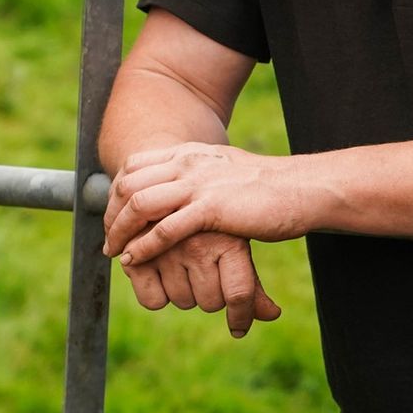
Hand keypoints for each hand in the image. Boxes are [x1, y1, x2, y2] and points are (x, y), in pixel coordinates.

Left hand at [103, 142, 308, 263]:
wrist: (303, 189)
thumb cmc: (271, 186)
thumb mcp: (227, 170)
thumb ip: (203, 173)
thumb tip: (188, 184)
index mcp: (191, 152)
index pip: (136, 166)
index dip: (117, 193)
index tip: (113, 217)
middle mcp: (189, 162)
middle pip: (130, 184)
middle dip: (111, 214)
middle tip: (108, 240)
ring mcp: (199, 183)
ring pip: (140, 204)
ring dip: (120, 230)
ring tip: (116, 252)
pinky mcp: (211, 208)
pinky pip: (164, 229)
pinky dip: (144, 246)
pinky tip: (136, 260)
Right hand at [118, 230, 283, 337]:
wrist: (168, 196)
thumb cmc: (212, 228)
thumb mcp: (236, 247)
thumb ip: (252, 285)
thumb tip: (273, 315)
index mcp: (229, 241)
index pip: (239, 293)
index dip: (242, 317)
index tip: (239, 330)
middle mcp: (198, 245)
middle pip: (211, 303)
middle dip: (210, 294)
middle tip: (205, 270)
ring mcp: (166, 251)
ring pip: (184, 302)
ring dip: (185, 292)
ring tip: (183, 263)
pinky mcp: (137, 256)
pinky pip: (154, 302)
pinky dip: (158, 295)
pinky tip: (161, 271)